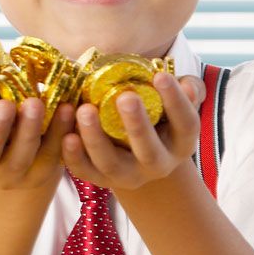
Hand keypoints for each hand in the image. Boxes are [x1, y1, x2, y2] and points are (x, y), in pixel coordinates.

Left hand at [62, 71, 206, 191]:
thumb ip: (186, 90)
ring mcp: (128, 176)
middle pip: (149, 151)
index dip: (176, 102)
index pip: (186, 124)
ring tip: (85, 110)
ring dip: (96, 138)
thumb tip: (185, 84)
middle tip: (126, 96)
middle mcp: (157, 165)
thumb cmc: (158, 116)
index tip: (161, 75)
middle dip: (137, 125)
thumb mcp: (176, 103)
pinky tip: (67, 135)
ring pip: (111, 163)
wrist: (137, 153)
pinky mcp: (101, 179)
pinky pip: (85, 171)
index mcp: (181, 144)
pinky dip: (73, 156)